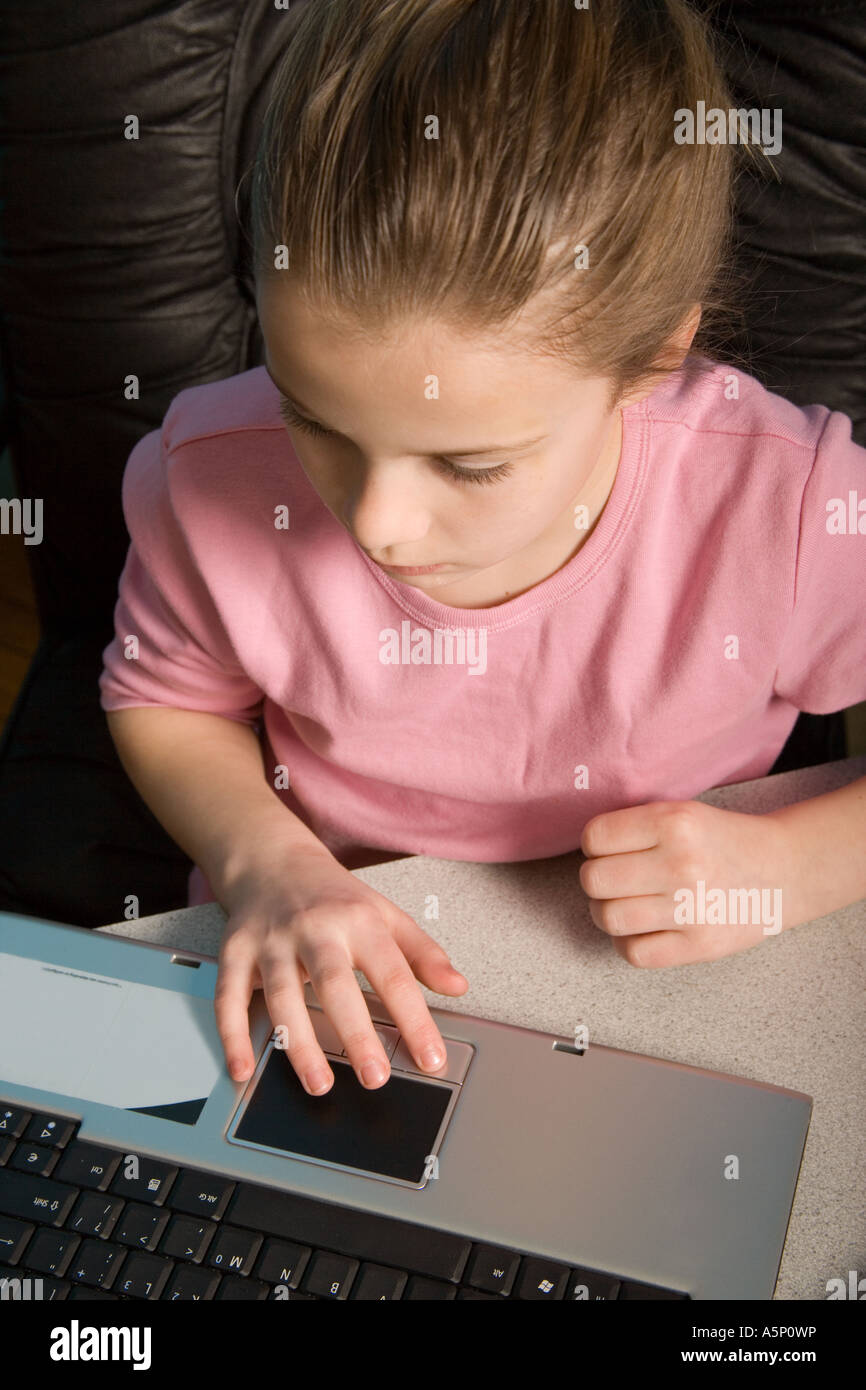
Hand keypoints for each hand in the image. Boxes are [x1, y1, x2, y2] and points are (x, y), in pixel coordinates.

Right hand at [214, 844, 467, 1095]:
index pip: (393, 974)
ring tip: (320, 1084)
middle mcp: (314, 928)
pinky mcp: (235, 951)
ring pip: (282, 994)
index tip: (431, 1059)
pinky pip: (228, 996)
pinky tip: (242, 1069)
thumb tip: (458, 986)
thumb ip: (422, 953)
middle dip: (356, 1033)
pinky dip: (232, 1035)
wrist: (272, 860)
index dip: (414, 1019)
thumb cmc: (334, 896)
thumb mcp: (385, 914)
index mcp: (358, 921)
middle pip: (335, 983)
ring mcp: (271, 940)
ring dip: (298, 1042)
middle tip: (376, 1078)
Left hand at [579, 800, 794, 965]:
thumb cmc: (722, 840)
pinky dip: (629, 943)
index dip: (595, 845)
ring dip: (608, 912)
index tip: (610, 849)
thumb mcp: (682, 812)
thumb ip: (635, 827)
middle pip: (594, 880)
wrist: (783, 871)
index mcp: (674, 822)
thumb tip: (584, 852)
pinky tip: (645, 928)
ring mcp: (691, 908)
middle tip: (616, 879)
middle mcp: (681, 864)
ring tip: (627, 904)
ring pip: (608, 918)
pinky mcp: (699, 946)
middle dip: (597, 880)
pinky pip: (634, 953)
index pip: (595, 837)